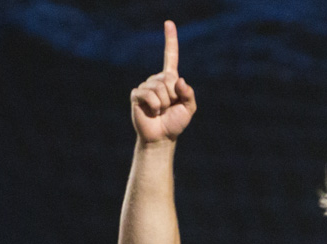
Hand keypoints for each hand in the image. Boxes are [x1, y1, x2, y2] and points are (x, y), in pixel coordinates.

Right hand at [130, 21, 196, 143]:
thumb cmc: (175, 122)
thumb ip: (189, 94)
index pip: (171, 56)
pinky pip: (149, 94)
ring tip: (160, 111)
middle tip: (168, 108)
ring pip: (160, 88)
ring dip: (164, 104)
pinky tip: (152, 112)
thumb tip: (179, 80)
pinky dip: (155, 106)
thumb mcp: (189, 108)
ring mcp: (145, 86)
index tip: (168, 23)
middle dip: (173, 97)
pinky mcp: (137, 94)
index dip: (170, 40)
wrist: (161, 138)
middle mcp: (157, 79)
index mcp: (170, 79)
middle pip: (169, 79)